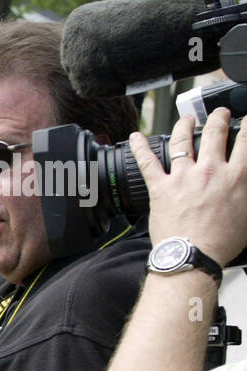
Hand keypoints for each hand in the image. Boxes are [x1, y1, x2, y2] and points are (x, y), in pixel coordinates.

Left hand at [134, 108, 246, 266]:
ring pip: (183, 141)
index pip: (246, 141)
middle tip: (219, 114)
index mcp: (236, 177)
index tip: (246, 120)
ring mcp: (183, 177)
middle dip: (218, 118)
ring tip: (187, 119)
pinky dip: (140, 147)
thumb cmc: (221, 242)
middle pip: (215, 133)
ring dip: (184, 125)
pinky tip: (135, 136)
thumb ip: (246, 191)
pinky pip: (147, 162)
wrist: (193, 256)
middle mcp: (210, 171)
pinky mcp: (161, 187)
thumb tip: (243, 183)